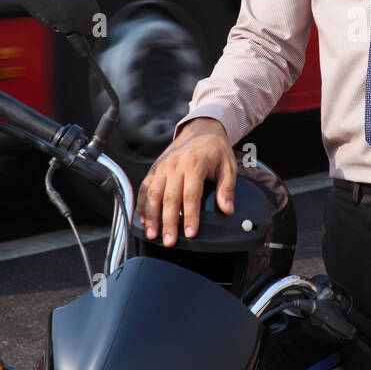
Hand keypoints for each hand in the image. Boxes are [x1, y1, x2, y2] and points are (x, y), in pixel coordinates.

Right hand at [137, 117, 237, 247]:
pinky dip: (141, 204)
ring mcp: (162, 167)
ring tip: (153, 234)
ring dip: (151, 216)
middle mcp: (175, 165)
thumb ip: (227, 188)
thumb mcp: (229, 166)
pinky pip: (144, 188)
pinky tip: (143, 219)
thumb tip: (227, 208)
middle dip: (168, 222)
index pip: (191, 195)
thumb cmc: (215, 149)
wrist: (202, 129)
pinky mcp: (155, 169)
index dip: (190, 216)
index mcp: (194, 164)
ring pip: (152, 194)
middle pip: (169, 198)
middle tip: (169, 241)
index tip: (190, 233)